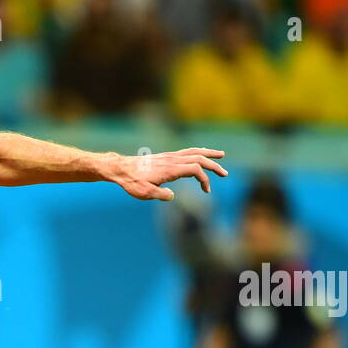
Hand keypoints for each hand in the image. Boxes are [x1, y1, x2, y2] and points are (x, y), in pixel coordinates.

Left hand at [110, 148, 227, 201]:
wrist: (122, 169)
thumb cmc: (132, 182)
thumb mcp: (144, 193)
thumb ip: (160, 194)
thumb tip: (172, 196)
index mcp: (170, 169)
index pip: (195, 170)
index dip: (205, 179)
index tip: (207, 191)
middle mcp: (172, 160)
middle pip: (199, 158)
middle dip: (214, 166)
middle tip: (225, 174)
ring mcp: (170, 156)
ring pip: (194, 152)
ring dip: (209, 154)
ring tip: (221, 155)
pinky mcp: (166, 156)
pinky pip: (186, 151)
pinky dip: (198, 152)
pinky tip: (202, 154)